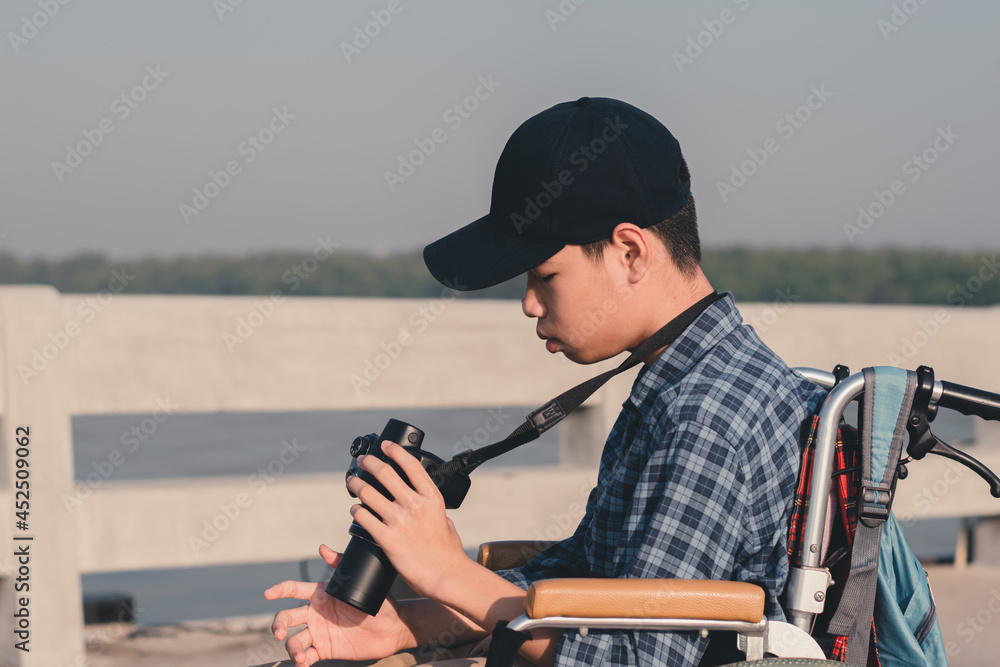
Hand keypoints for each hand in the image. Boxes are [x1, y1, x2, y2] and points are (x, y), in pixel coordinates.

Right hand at [265, 543, 410, 665]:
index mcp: (321, 594)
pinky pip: (306, 655)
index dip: (279, 590)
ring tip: (299, 655)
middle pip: (286, 617)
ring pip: (294, 639)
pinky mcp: (325, 649)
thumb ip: (341, 565)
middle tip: (280, 633)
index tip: (268, 593)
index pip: (294, 590)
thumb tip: (322, 548)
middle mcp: (315, 613)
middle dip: (278, 624)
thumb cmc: (378, 602)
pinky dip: (301, 661)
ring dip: (292, 648)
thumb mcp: (360, 582)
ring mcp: (319, 632)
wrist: (392, 629)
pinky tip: (303, 662)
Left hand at [348, 440, 469, 598]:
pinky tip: (355, 510)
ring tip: (352, 482)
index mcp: (432, 497)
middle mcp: (414, 504)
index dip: (395, 451)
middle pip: (384, 473)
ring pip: (368, 493)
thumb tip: (425, 504)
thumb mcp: (446, 521)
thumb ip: (433, 509)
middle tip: (361, 462)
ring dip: (356, 485)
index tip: (385, 445)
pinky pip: (363, 518)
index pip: (410, 465)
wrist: (445, 575)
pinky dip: (356, 511)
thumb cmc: (448, 552)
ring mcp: (399, 520)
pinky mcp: (387, 538)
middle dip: (368, 463)